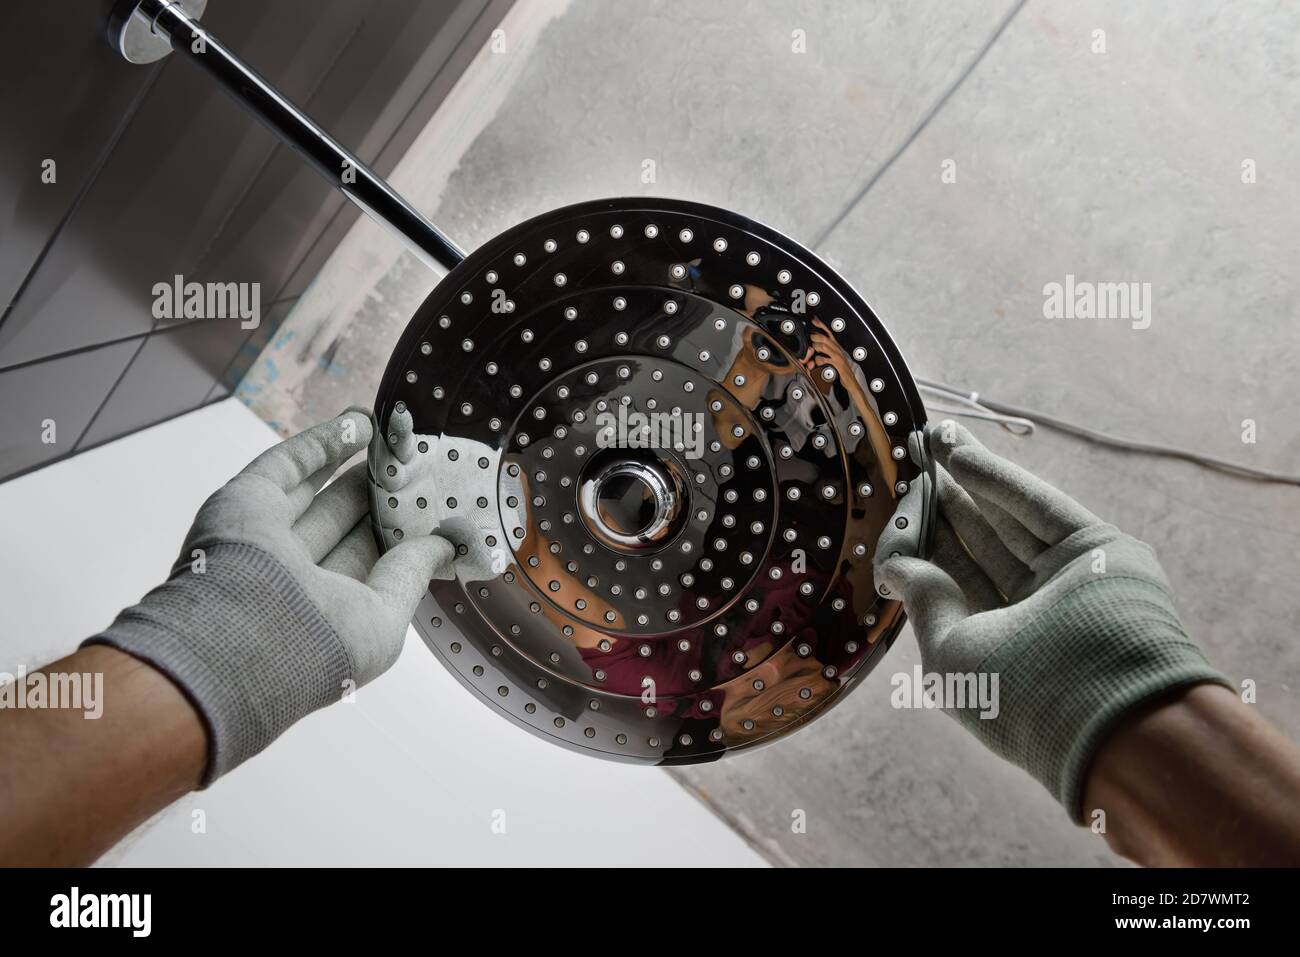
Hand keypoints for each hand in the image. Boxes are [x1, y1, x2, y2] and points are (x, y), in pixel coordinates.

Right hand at [88, 408, 454, 781]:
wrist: (237, 642)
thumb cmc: (319, 648)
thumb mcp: (386, 618)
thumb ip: (412, 572)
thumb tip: (448, 543)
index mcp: (330, 611)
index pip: (375, 561)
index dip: (405, 532)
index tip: (437, 503)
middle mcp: (298, 575)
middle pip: (348, 522)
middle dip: (382, 493)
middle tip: (417, 463)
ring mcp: (269, 537)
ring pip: (319, 492)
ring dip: (355, 462)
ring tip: (392, 437)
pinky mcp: (246, 503)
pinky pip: (287, 464)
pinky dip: (322, 442)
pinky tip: (358, 423)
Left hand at [873, 419, 1227, 818]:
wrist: (1109, 710)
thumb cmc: (1016, 696)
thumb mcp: (949, 652)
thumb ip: (926, 601)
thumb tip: (895, 566)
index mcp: (995, 645)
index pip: (951, 579)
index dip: (923, 539)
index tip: (898, 501)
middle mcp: (1031, 612)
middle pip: (979, 542)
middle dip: (947, 499)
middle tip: (915, 454)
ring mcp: (1066, 580)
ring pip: (1008, 519)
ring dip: (969, 478)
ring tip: (933, 439)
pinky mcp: (1098, 552)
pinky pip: (1039, 509)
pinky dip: (1000, 480)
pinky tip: (960, 455)